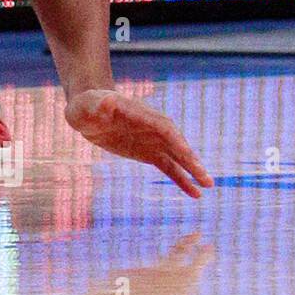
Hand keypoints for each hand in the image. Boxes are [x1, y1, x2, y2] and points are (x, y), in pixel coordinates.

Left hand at [65, 89, 213, 197]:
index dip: (174, 140)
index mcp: (140, 113)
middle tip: (204, 177)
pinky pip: (168, 167)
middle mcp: (151, 126)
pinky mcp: (149, 152)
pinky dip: (180, 179)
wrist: (88, 111)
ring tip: (208, 186)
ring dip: (192, 170)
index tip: (187, 154)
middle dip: (189, 159)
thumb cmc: (86, 105)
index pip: (162, 126)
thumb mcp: (86, 105)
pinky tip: (194, 193)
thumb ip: (98, 105)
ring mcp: (152, 140)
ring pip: (176, 156)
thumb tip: (107, 101)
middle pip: (175, 142)